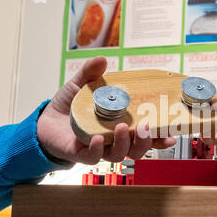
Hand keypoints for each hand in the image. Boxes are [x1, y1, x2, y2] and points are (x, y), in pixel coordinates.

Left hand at [36, 57, 176, 163]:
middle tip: (146, 127)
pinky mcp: (80, 154)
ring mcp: (98, 148)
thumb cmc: (69, 107)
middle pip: (136, 149)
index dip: (159, 137)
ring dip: (124, 143)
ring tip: (122, 128)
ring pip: (118, 154)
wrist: (44, 122)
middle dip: (146, 141)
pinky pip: (92, 157)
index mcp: (119, 125)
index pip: (144, 135)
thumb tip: (101, 59)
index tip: (172, 133)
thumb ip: (92, 73)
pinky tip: (97, 139)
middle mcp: (112, 140)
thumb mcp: (81, 85)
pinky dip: (97, 149)